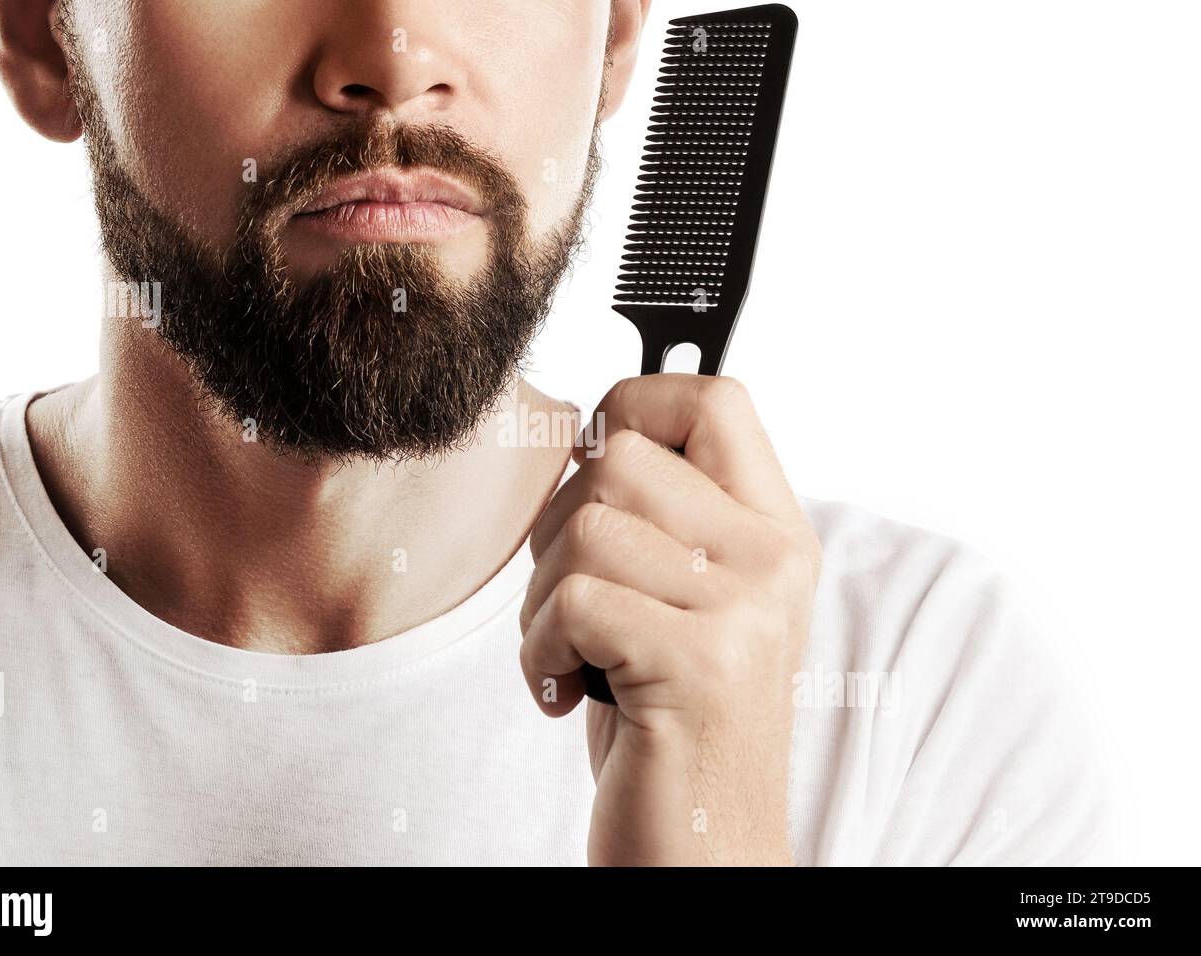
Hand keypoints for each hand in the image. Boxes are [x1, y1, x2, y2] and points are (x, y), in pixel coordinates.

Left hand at [519, 374, 820, 865]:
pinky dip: (540, 652)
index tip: (593, 474)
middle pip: (620, 457)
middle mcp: (773, 559)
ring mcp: (744, 608)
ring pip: (586, 527)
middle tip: (575, 603)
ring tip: (574, 655)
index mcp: (774, 531)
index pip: (712, 399)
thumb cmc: (670, 721)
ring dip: (542, 600)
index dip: (633, 408)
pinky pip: (573, 602)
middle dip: (557, 528)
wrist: (703, 848)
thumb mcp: (683, 602)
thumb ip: (662, 517)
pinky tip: (567, 692)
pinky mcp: (700, 662)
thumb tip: (588, 431)